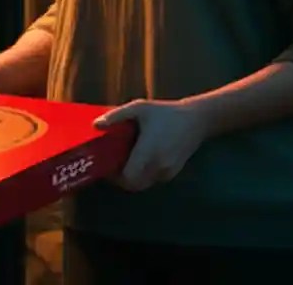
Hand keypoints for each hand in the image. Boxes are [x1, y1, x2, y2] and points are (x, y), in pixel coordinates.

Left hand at [94, 99, 208, 191]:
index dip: (114, 177)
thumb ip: (116, 116)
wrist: (196, 119)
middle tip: (112, 165)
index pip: (127, 178)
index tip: (105, 167)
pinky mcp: (174, 173)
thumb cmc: (165, 112)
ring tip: (125, 160)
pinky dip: (144, 175)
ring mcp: (168, 171)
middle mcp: (158, 166)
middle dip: (121, 179)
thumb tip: (95, 125)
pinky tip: (141, 159)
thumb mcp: (139, 108)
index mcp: (148, 152)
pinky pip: (154, 180)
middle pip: (134, 185)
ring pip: (144, 184)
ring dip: (133, 177)